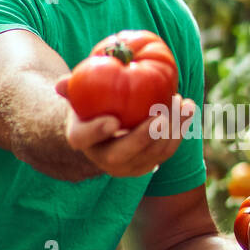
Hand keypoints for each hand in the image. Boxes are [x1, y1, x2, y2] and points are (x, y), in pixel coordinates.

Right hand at [56, 76, 195, 178]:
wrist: (110, 124)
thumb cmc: (94, 102)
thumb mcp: (81, 93)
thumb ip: (72, 87)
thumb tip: (62, 84)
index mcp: (81, 139)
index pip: (84, 138)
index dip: (96, 131)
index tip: (113, 120)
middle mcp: (103, 159)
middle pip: (123, 154)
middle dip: (142, 138)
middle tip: (159, 117)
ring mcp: (128, 165)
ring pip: (151, 153)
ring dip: (169, 130)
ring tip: (181, 103)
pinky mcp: (149, 164)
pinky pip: (167, 151)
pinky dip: (179, 130)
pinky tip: (188, 108)